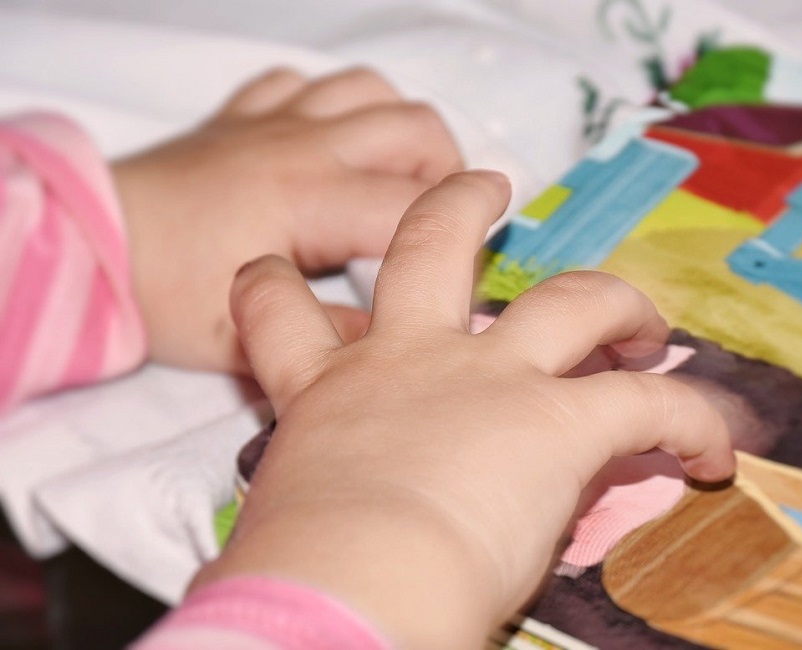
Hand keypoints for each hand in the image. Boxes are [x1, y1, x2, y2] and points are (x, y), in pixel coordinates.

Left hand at [112, 67, 461, 371]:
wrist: (88, 246)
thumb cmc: (158, 290)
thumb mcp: (245, 339)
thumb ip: (330, 341)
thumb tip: (395, 343)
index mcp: (307, 198)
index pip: (416, 207)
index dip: (459, 240)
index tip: (468, 268)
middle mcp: (302, 146)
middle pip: (414, 128)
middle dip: (449, 171)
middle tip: (444, 221)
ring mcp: (274, 122)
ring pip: (370, 89)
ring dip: (401, 128)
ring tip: (400, 176)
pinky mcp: (245, 114)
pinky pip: (307, 83)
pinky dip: (335, 105)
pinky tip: (331, 144)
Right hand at [193, 171, 733, 648]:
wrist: (348, 583)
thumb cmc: (300, 572)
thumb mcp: (292, 517)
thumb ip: (320, 498)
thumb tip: (333, 535)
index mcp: (329, 392)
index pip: (282, 314)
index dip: (275, 291)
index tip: (279, 281)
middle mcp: (408, 360)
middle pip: (429, 244)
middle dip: (458, 205)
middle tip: (484, 191)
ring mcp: (488, 379)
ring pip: (565, 298)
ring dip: (612, 298)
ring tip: (638, 316)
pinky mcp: (558, 420)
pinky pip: (649, 402)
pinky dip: (690, 419)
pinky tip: (711, 447)